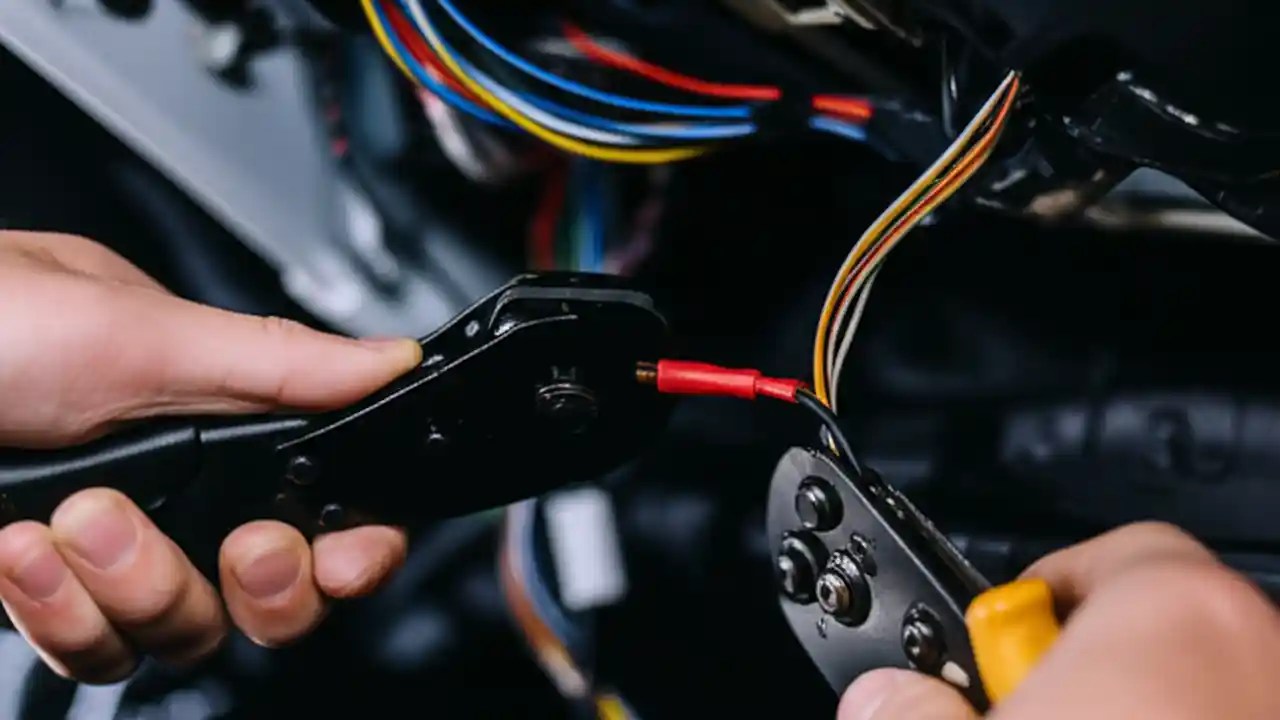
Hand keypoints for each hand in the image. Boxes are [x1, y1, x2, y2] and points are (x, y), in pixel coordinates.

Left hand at [0, 231, 422, 682]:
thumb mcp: (132, 334)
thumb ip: (274, 363)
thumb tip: (389, 360)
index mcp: (211, 406)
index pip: (321, 492)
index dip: (349, 541)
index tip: (341, 561)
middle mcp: (170, 479)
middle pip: (265, 588)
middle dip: (250, 581)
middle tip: (235, 551)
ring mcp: (103, 543)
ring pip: (178, 630)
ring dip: (129, 584)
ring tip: (73, 518)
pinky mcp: (36, 592)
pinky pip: (90, 647)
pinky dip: (56, 609)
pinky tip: (14, 551)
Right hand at [838, 521, 1279, 718]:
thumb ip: (911, 706)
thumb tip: (883, 698)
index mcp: (1174, 613)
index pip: (1106, 549)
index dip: (1032, 594)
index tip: (995, 641)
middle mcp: (1260, 648)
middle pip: (1154, 622)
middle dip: (1082, 661)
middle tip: (1031, 709)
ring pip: (1198, 684)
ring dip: (1135, 704)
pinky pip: (1232, 717)